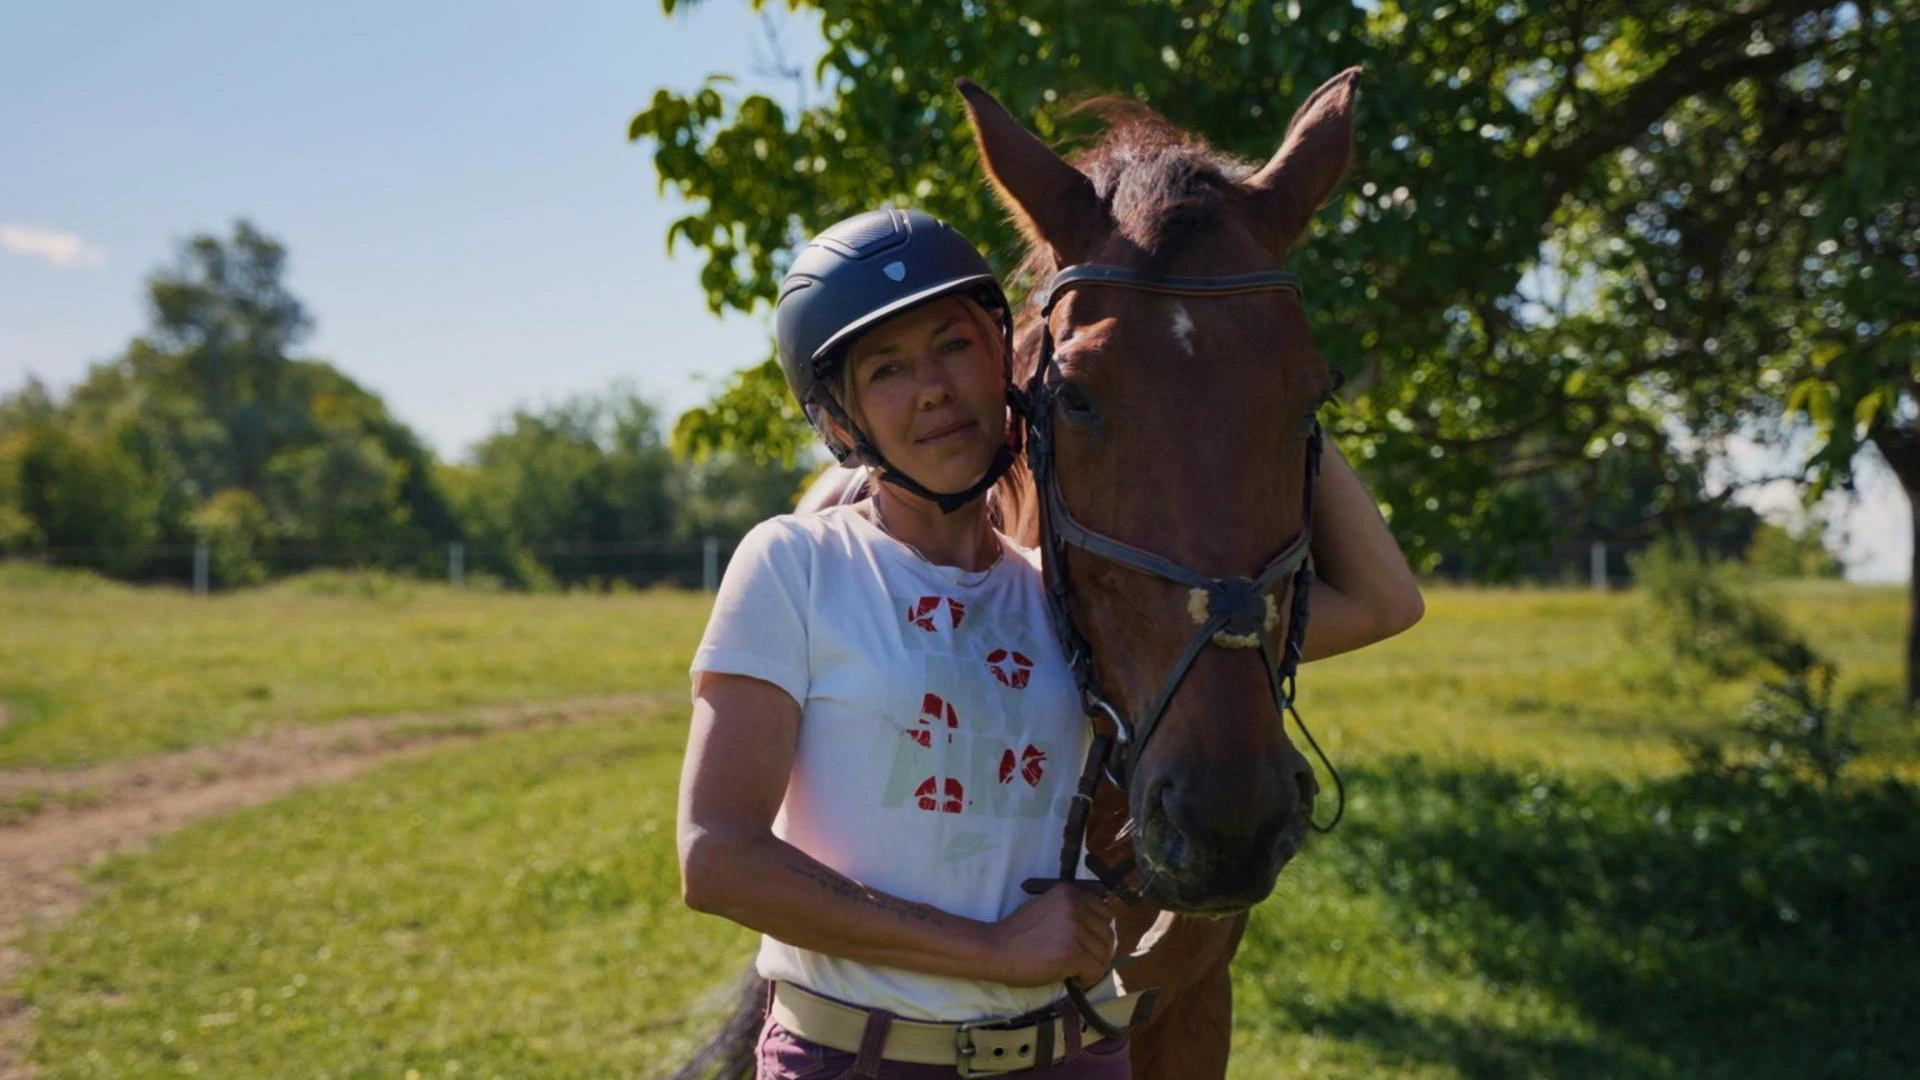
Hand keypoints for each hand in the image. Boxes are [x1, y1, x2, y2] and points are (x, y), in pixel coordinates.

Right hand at [982, 884, 1116, 987]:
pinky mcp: (1072, 951)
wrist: (995, 949)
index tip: (1088, 945)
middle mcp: (1075, 905)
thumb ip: (1070, 910)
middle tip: (1083, 963)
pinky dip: (1087, 979)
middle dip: (1099, 952)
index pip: (1106, 913)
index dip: (1100, 933)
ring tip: (1075, 971)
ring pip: (1104, 954)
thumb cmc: (1017, 932)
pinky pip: (1096, 970)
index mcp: (1069, 892)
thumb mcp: (1046, 907)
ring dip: (1093, 967)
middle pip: (1109, 934)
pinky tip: (1072, 979)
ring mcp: (1075, 928)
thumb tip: (1095, 928)